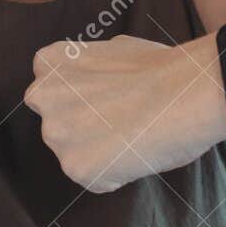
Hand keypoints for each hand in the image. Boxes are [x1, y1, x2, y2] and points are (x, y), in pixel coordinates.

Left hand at [25, 33, 225, 193]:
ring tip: (132, 137)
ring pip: (74, 153)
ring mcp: (56, 134)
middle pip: (58, 122)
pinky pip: (94, 178)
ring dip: (98, 152)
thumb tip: (97, 76)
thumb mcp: (114, 48)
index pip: (51, 89)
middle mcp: (42, 97)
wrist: (183, 94)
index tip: (104, 102)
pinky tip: (135, 154)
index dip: (81, 99)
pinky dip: (114, 174)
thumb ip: (92, 67)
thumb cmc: (160, 68)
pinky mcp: (75, 167)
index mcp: (50, 63)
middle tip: (119, 123)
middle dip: (82, 127)